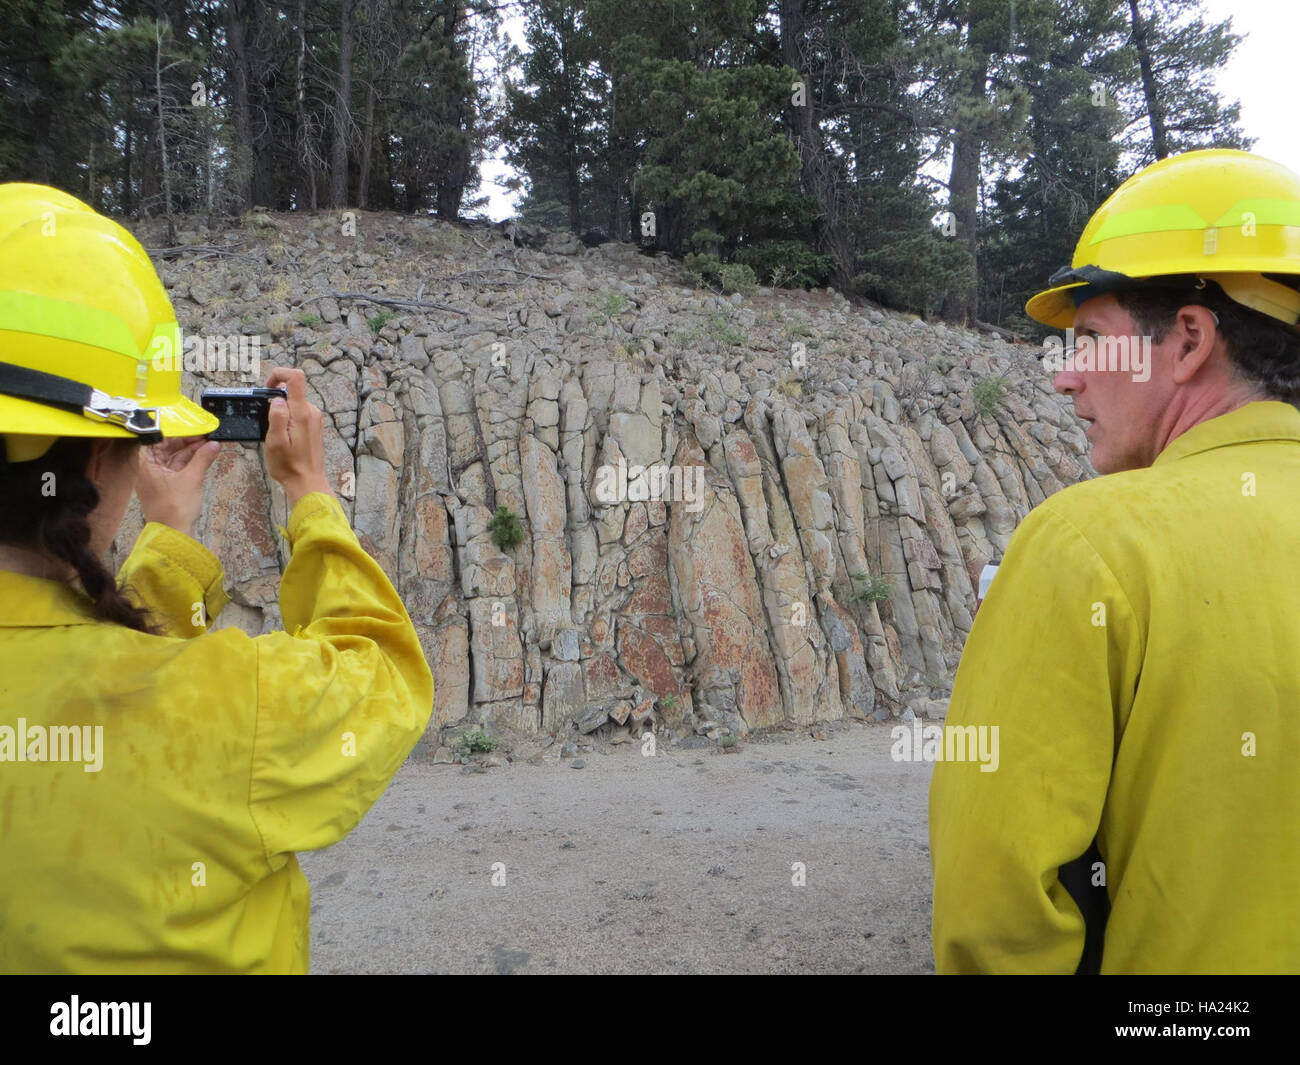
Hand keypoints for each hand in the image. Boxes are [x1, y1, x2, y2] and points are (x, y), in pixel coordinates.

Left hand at [136, 436, 221, 538]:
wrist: (173, 533)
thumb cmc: (174, 509)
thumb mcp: (192, 479)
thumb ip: (203, 459)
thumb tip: (213, 445)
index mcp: (145, 463)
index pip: (157, 438)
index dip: (174, 431)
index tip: (191, 426)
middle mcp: (148, 468)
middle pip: (165, 447)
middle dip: (185, 440)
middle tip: (203, 434)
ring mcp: (156, 477)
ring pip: (173, 457)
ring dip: (189, 450)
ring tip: (207, 444)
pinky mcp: (166, 485)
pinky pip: (177, 467)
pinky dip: (189, 462)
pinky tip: (203, 456)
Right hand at [263, 366, 334, 507]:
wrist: (307, 482)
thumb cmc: (289, 465)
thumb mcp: (275, 441)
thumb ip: (277, 417)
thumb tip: (278, 399)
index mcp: (302, 413)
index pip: (296, 377)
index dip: (279, 374)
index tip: (267, 386)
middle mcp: (312, 412)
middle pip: (293, 390)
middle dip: (276, 398)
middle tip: (266, 420)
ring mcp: (315, 419)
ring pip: (294, 403)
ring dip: (281, 411)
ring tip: (274, 432)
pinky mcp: (314, 426)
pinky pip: (298, 413)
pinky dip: (287, 418)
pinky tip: (283, 436)